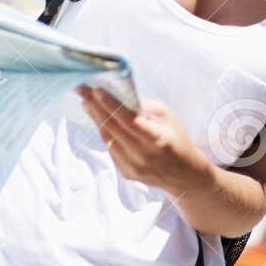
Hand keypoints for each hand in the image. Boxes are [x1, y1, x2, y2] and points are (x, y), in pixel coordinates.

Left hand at [77, 87, 214, 196]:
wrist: (184, 175)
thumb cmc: (176, 140)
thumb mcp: (168, 117)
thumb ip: (145, 106)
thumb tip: (119, 93)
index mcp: (157, 140)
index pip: (129, 121)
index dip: (111, 105)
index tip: (97, 90)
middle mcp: (143, 156)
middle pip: (113, 128)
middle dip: (96, 106)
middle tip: (82, 90)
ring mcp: (132, 167)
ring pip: (108, 138)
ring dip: (96, 118)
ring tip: (86, 101)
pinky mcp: (125, 173)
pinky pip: (110, 148)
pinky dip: (104, 132)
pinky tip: (98, 119)